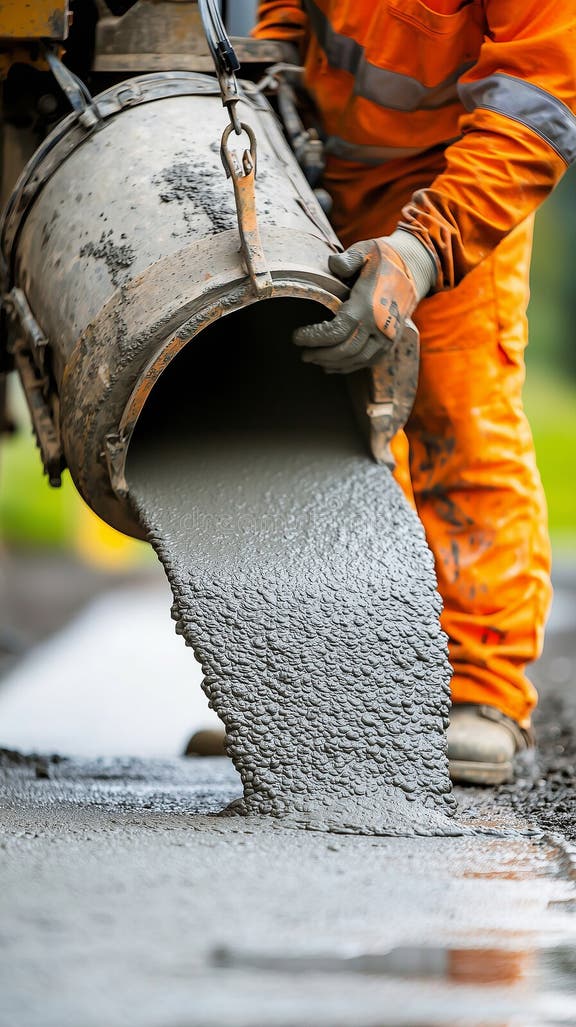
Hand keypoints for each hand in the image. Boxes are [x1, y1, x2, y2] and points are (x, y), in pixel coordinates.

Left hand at [293, 235, 431, 373]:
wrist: (416, 268)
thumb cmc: (384, 258)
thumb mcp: (366, 250)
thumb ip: (348, 258)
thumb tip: (333, 265)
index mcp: (369, 305)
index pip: (336, 331)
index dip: (314, 338)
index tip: (296, 337)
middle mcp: (380, 326)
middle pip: (344, 351)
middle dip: (320, 354)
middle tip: (303, 353)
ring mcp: (387, 337)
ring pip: (356, 360)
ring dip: (332, 363)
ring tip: (314, 359)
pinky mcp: (391, 343)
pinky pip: (367, 362)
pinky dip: (347, 367)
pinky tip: (331, 366)